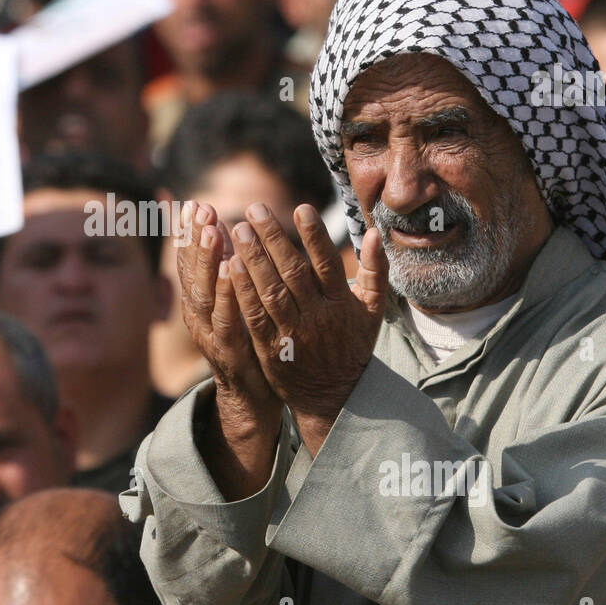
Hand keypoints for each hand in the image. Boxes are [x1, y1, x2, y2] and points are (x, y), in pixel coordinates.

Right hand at [176, 202, 282, 497]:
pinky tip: (233, 270)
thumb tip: (220, 231)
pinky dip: (227, 294)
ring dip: (207, 260)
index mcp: (198, 304)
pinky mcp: (229, 353)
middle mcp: (198, 317)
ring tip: (214, 230)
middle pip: (191, 272)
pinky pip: (226, 319)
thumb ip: (224, 272)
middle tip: (199, 208)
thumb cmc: (247, 345)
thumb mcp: (232, 305)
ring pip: (203, 293)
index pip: (188, 263)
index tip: (191, 204)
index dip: (187, 234)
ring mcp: (211, 336)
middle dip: (194, 238)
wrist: (251, 400)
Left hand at [227, 203, 387, 455]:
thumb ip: (375, 270)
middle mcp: (317, 317)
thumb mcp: (372, 310)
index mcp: (341, 304)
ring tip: (237, 229)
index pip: (327, 264)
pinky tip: (229, 266)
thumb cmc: (352, 345)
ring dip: (253, 259)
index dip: (314, 237)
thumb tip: (376, 232)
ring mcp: (293, 334)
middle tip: (254, 209)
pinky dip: (242, 291)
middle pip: (293, 273)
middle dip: (273, 239)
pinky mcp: (270, 348)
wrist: (333, 396)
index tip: (301, 208)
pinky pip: (254, 316)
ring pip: (270, 291)